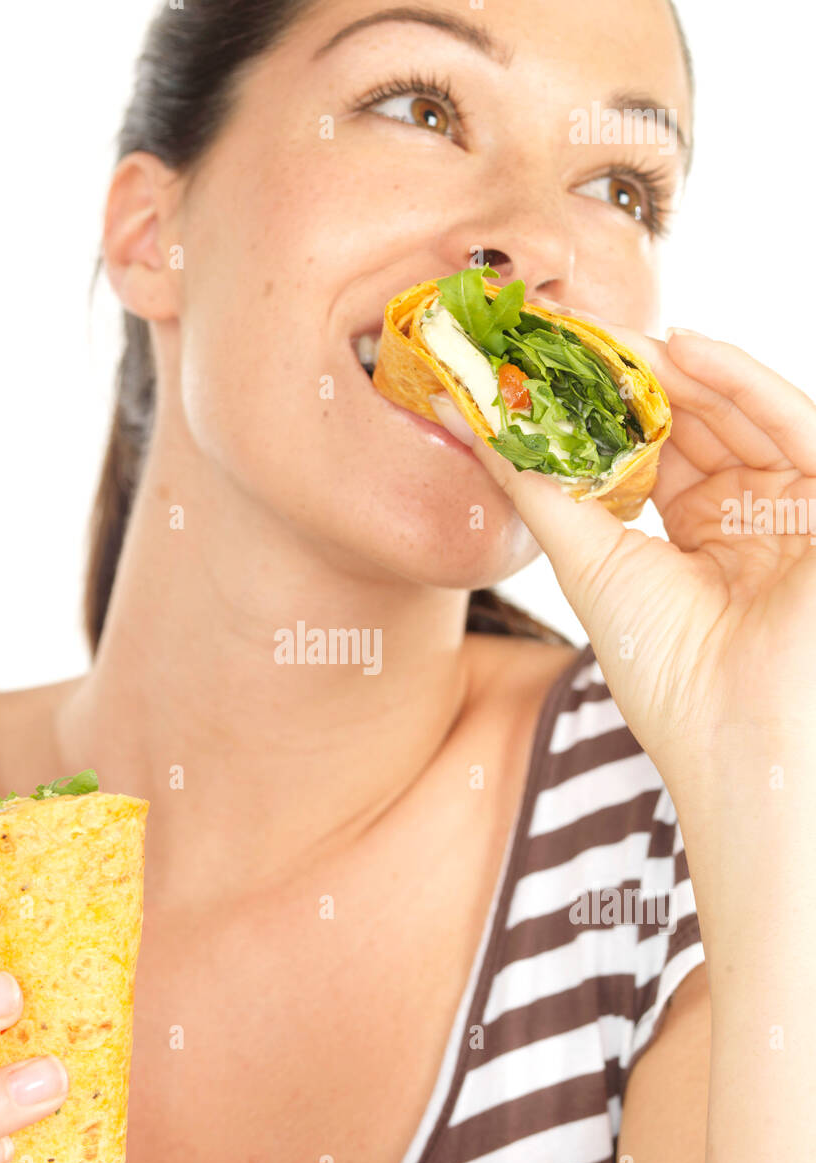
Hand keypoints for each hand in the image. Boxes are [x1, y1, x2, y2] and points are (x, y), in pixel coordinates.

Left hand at [433, 319, 815, 794]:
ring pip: (744, 415)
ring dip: (683, 371)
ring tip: (619, 339)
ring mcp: (797, 511)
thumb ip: (535, 486)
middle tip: (580, 339)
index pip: (657, 453)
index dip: (607, 408)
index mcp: (702, 541)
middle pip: (699, 425)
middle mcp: (753, 520)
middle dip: (640, 380)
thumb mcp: (589, 563)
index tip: (553, 365)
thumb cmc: (668, 672)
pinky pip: (796, 425)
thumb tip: (463, 418)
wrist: (739, 741)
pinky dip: (744, 381)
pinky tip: (685, 349)